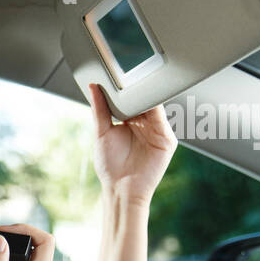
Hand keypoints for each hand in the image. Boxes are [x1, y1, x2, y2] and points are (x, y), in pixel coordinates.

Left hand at [88, 83, 177, 207]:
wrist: (121, 189)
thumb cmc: (111, 166)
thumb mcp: (101, 133)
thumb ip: (99, 109)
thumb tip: (93, 87)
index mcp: (130, 122)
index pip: (133, 99)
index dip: (128, 87)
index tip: (120, 72)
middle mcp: (145, 125)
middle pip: (147, 100)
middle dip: (141, 88)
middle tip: (131, 71)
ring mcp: (158, 132)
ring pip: (157, 106)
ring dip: (150, 95)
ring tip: (140, 82)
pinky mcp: (166, 140)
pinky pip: (163, 119)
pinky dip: (157, 108)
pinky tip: (150, 100)